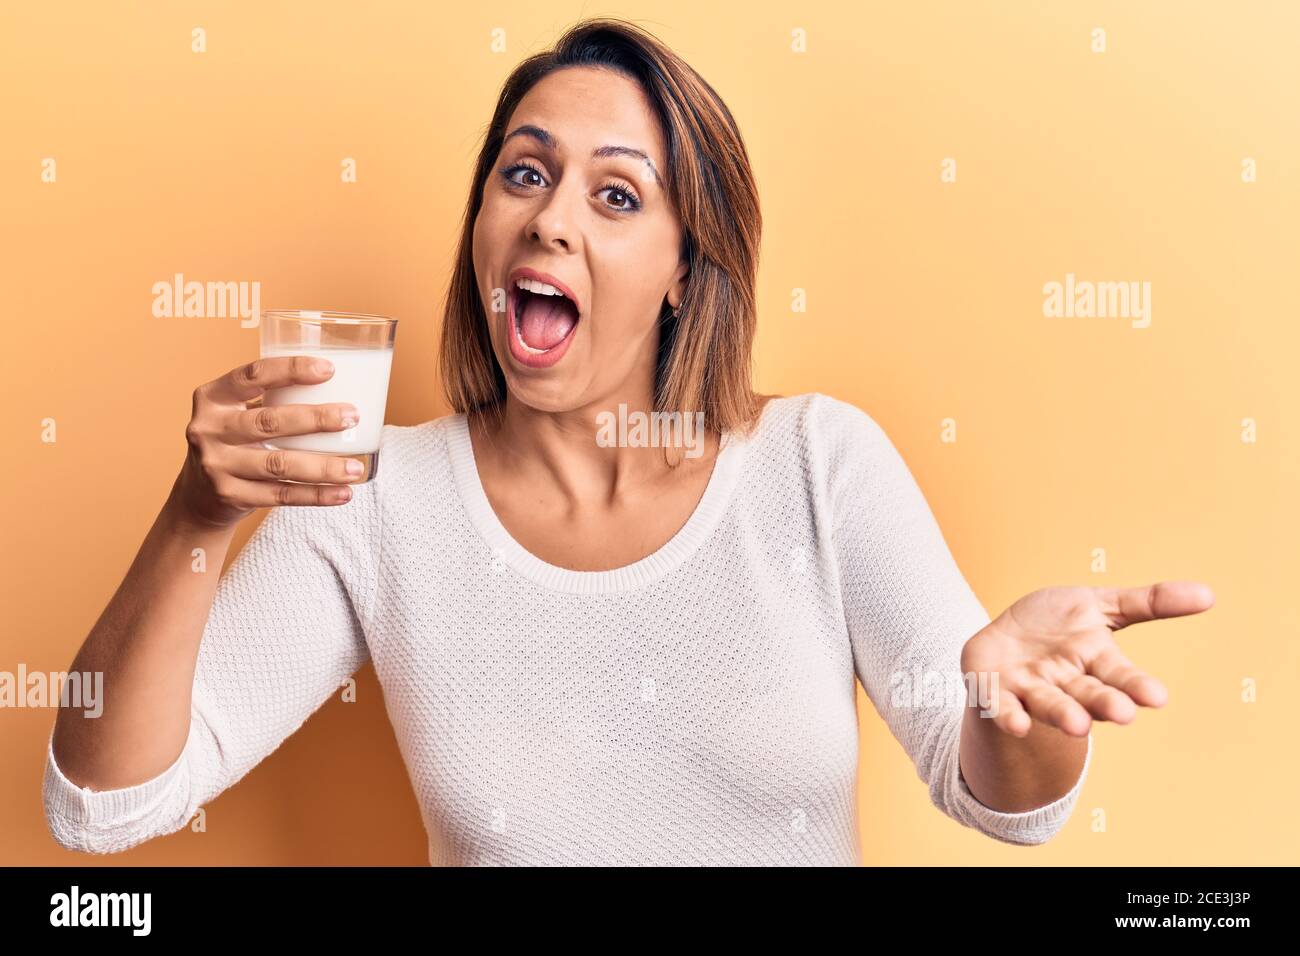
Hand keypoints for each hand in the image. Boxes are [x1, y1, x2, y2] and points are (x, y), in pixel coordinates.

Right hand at [173, 355, 365, 529]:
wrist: (197, 496)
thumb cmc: (232, 443)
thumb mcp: (235, 413)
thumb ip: (270, 399)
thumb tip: (340, 384)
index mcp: (212, 397)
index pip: (253, 375)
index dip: (291, 370)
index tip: (329, 370)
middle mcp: (209, 429)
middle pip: (269, 421)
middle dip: (316, 418)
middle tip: (352, 416)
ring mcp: (216, 465)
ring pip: (280, 464)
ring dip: (324, 466)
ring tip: (356, 467)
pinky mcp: (229, 496)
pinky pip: (282, 495)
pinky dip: (316, 495)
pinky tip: (343, 493)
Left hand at [960, 581, 1214, 738]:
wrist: (1004, 638)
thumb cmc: (1059, 624)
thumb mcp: (1099, 605)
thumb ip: (1148, 602)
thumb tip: (1209, 594)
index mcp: (1096, 662)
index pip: (1121, 676)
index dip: (1136, 686)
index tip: (1157, 697)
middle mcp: (1067, 682)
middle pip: (1089, 696)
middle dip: (1105, 705)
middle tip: (1123, 715)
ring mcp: (1030, 689)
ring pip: (1049, 705)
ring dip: (1063, 715)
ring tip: (1078, 727)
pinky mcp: (994, 691)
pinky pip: (1001, 707)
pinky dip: (1009, 716)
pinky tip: (1017, 725)